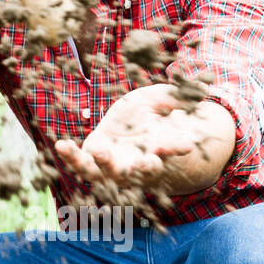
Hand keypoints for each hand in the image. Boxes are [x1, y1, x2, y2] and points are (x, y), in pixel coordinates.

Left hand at [55, 84, 227, 192]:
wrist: (129, 128)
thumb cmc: (151, 114)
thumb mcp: (162, 99)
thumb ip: (177, 97)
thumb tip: (203, 91)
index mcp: (157, 151)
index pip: (169, 152)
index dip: (176, 148)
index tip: (183, 145)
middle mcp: (134, 164)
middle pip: (138, 172)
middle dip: (142, 168)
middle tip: (145, 162)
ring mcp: (112, 165)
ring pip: (105, 173)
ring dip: (102, 164)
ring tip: (98, 149)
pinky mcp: (91, 158)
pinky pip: (80, 163)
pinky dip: (71, 157)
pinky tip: (61, 146)